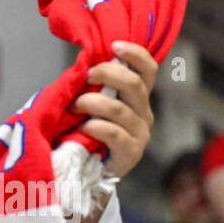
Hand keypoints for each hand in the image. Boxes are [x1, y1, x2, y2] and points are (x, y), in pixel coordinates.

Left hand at [70, 41, 157, 180]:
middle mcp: (144, 113)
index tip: (114, 46)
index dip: (136, 55)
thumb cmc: (86, 135)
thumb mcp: (91, 108)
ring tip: (74, 106)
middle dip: (107, 74)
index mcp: (137, 99)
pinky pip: (114, 133)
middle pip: (134, 84)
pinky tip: (82, 127)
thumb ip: (91, 89)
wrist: (89, 176)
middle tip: (86, 76)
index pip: (148, 70)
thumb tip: (78, 66)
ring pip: (119, 109)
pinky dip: (94, 127)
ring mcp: (140, 134)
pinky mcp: (131, 153)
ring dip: (92, 102)